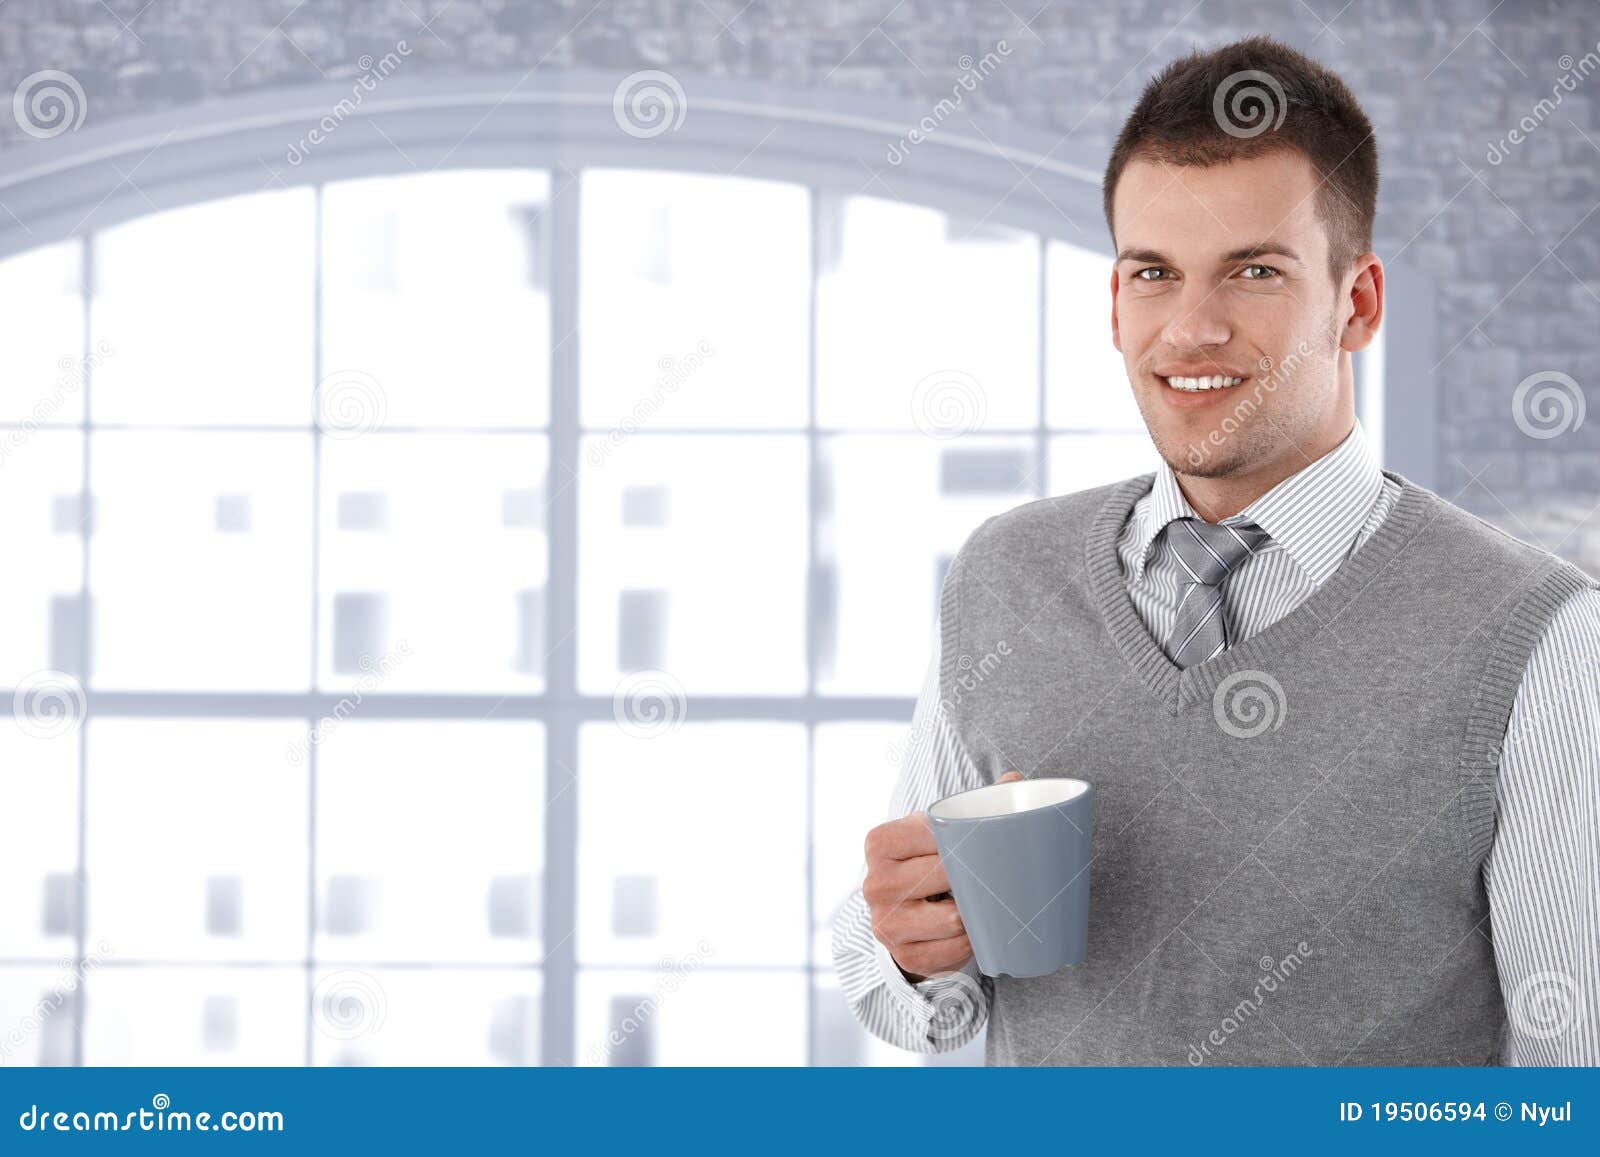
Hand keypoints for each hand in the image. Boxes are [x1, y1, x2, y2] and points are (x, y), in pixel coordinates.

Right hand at [862, 771, 1024, 981]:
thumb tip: (1016, 780)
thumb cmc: (927, 861)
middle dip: (976, 875)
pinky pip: (954, 950)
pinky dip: (972, 941)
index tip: (991, 841)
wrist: (902, 911)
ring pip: (955, 918)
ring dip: (977, 912)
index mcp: (880, 843)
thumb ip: (973, 804)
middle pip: (946, 876)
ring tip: (985, 901)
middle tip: (998, 872)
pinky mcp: (903, 955)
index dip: (969, 838)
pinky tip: (975, 929)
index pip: (935, 834)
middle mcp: (875, 883)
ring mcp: (886, 923)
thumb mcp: (939, 831)